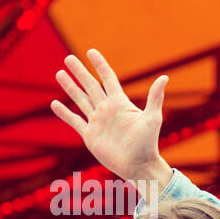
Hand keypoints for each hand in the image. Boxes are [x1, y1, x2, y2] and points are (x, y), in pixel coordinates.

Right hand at [50, 48, 172, 194]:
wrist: (139, 166)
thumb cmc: (148, 143)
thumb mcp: (152, 118)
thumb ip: (155, 98)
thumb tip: (165, 77)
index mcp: (120, 103)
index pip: (108, 78)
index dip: (100, 65)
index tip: (91, 51)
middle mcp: (107, 110)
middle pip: (91, 86)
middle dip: (80, 72)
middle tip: (69, 58)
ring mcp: (97, 122)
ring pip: (80, 100)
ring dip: (70, 87)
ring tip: (60, 73)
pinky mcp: (90, 136)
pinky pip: (74, 121)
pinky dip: (64, 113)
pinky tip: (54, 104)